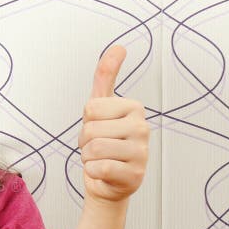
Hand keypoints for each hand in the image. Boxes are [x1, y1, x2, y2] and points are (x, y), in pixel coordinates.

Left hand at [78, 45, 148, 203]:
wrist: (107, 182)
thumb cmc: (103, 142)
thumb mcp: (100, 107)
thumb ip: (106, 76)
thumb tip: (118, 46)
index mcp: (134, 107)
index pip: (90, 108)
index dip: (85, 122)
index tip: (98, 129)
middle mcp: (142, 127)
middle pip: (90, 129)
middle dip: (85, 142)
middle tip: (98, 148)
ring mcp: (142, 152)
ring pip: (93, 149)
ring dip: (88, 158)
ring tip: (101, 159)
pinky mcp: (135, 174)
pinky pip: (98, 168)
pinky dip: (92, 173)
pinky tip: (104, 173)